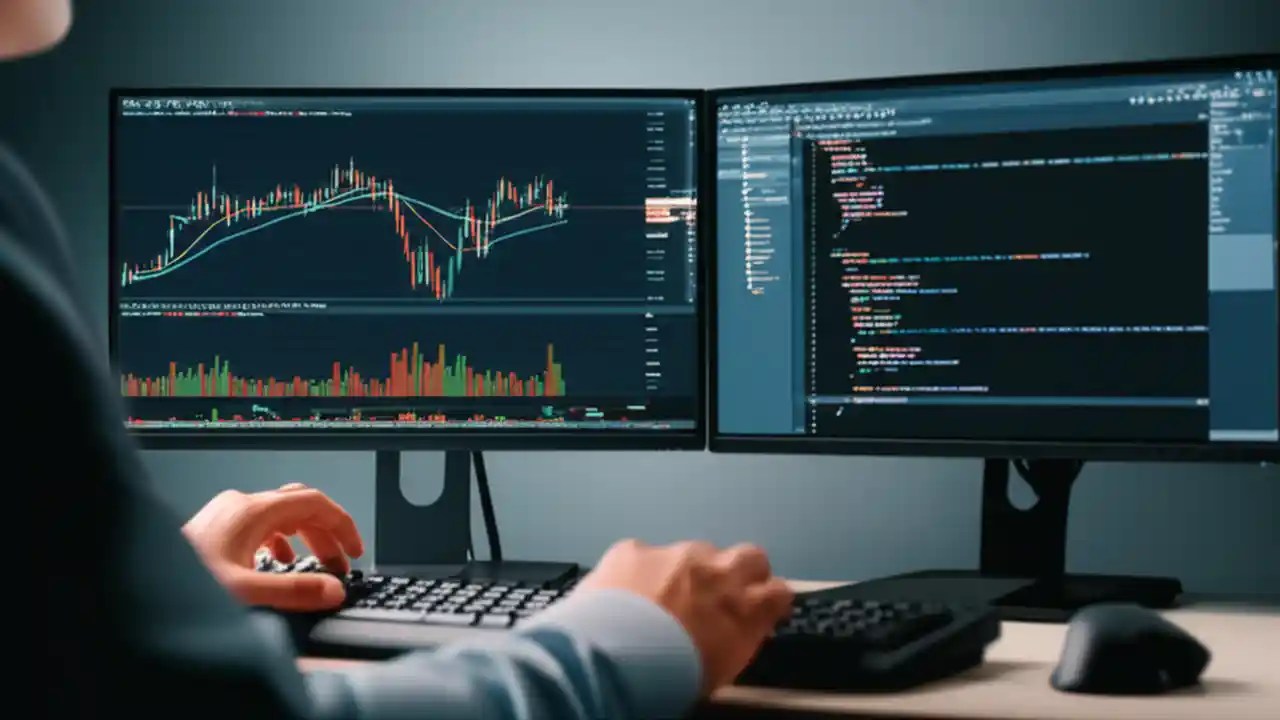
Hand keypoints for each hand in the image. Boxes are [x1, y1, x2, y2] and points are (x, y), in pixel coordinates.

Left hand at [182, 483, 364, 610]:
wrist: (135, 588)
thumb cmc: (180, 584)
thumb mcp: (246, 592)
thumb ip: (295, 590)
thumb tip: (332, 589)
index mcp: (251, 511)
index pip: (314, 502)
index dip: (342, 523)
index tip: (355, 548)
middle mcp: (238, 505)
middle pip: (299, 507)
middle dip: (325, 534)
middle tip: (339, 564)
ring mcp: (224, 514)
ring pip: (280, 515)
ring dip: (304, 539)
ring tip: (313, 566)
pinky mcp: (215, 528)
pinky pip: (260, 525)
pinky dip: (280, 541)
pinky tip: (276, 563)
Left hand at [576, 539, 793, 693]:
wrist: (612, 661)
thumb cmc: (673, 679)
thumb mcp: (720, 670)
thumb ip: (734, 639)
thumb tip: (733, 631)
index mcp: (745, 610)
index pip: (779, 592)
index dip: (767, 600)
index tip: (756, 610)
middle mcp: (718, 573)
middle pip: (749, 556)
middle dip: (739, 571)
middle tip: (719, 594)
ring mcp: (676, 555)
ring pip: (694, 551)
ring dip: (686, 570)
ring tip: (662, 598)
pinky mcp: (634, 550)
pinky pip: (643, 555)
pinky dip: (637, 571)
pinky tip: (622, 594)